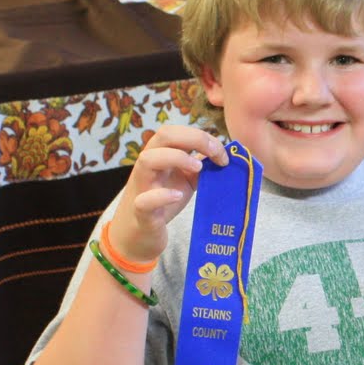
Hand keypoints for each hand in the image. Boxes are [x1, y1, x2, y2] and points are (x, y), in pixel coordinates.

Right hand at [110, 124, 228, 262]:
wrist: (141, 233)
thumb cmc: (163, 202)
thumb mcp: (186, 180)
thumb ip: (200, 166)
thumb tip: (222, 154)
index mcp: (160, 155)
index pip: (176, 131)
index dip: (201, 136)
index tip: (222, 154)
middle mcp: (149, 166)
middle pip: (162, 135)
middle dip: (193, 138)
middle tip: (215, 155)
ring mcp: (143, 188)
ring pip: (147, 159)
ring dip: (176, 157)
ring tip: (198, 168)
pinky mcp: (143, 213)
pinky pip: (144, 201)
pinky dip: (161, 196)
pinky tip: (177, 196)